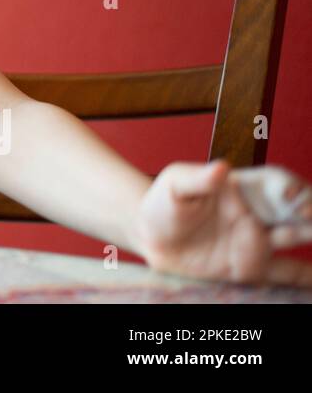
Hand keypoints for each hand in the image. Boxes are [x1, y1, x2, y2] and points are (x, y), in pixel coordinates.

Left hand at [131, 160, 311, 286]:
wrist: (149, 237)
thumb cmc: (162, 202)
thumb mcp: (175, 184)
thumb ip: (198, 179)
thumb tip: (220, 167)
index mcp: (242, 187)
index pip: (275, 182)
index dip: (289, 187)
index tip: (292, 197)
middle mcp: (256, 212)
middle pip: (295, 208)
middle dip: (310, 209)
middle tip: (311, 217)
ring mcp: (256, 239)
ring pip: (295, 236)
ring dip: (311, 234)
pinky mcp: (250, 265)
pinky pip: (283, 273)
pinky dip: (304, 277)